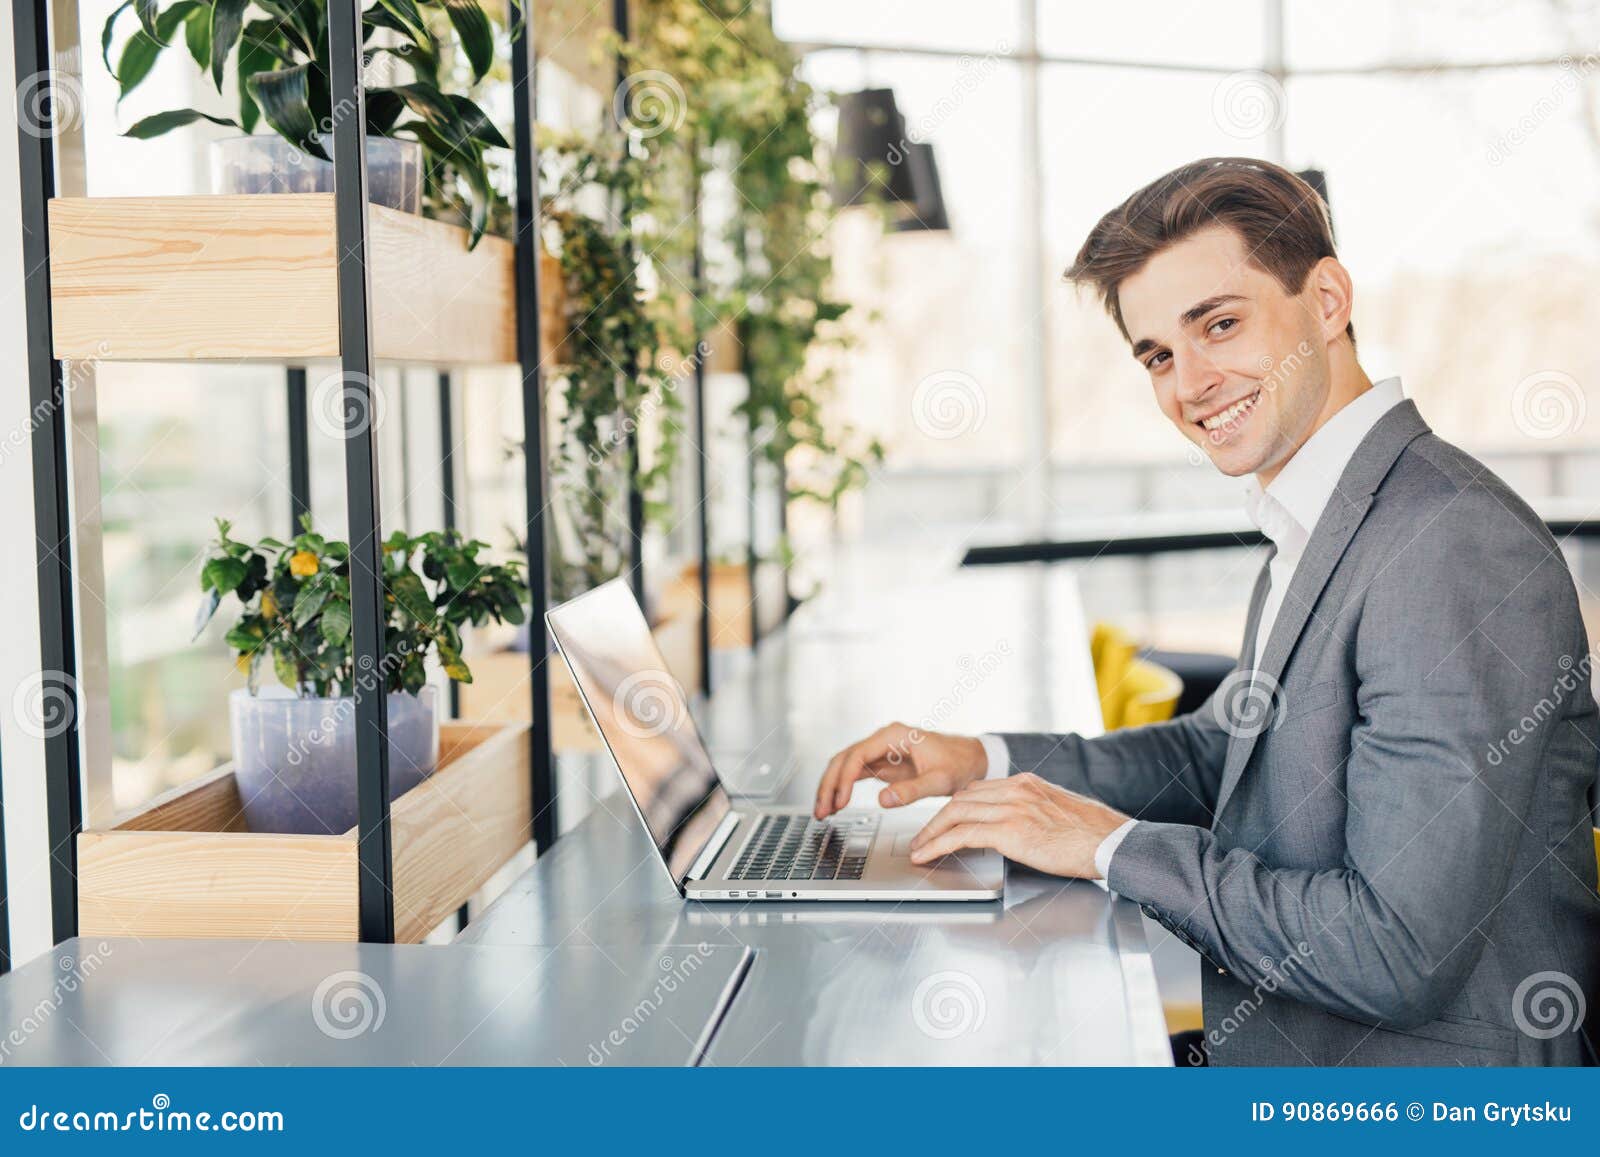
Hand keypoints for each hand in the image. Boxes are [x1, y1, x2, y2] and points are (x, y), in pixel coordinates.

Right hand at [814, 722, 987, 818]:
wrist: (971, 759)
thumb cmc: (959, 763)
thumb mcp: (940, 779)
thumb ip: (912, 790)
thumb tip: (882, 800)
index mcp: (894, 735)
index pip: (858, 754)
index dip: (844, 779)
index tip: (840, 801)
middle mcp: (883, 740)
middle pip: (844, 759)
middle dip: (829, 785)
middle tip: (821, 811)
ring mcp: (880, 751)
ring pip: (844, 766)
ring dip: (831, 787)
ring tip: (822, 812)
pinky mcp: (882, 764)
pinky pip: (854, 774)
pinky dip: (842, 789)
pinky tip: (835, 805)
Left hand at [908, 773, 1129, 877]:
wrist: (1111, 841)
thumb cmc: (1093, 834)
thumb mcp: (1058, 812)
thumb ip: (1033, 813)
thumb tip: (1020, 829)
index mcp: (1027, 783)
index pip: (978, 790)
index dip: (955, 807)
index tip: (943, 820)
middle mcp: (1016, 789)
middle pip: (961, 799)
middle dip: (936, 819)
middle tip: (921, 836)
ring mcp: (1012, 807)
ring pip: (955, 814)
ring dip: (930, 833)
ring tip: (918, 849)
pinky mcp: (1010, 830)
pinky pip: (963, 835)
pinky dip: (939, 844)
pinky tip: (928, 855)